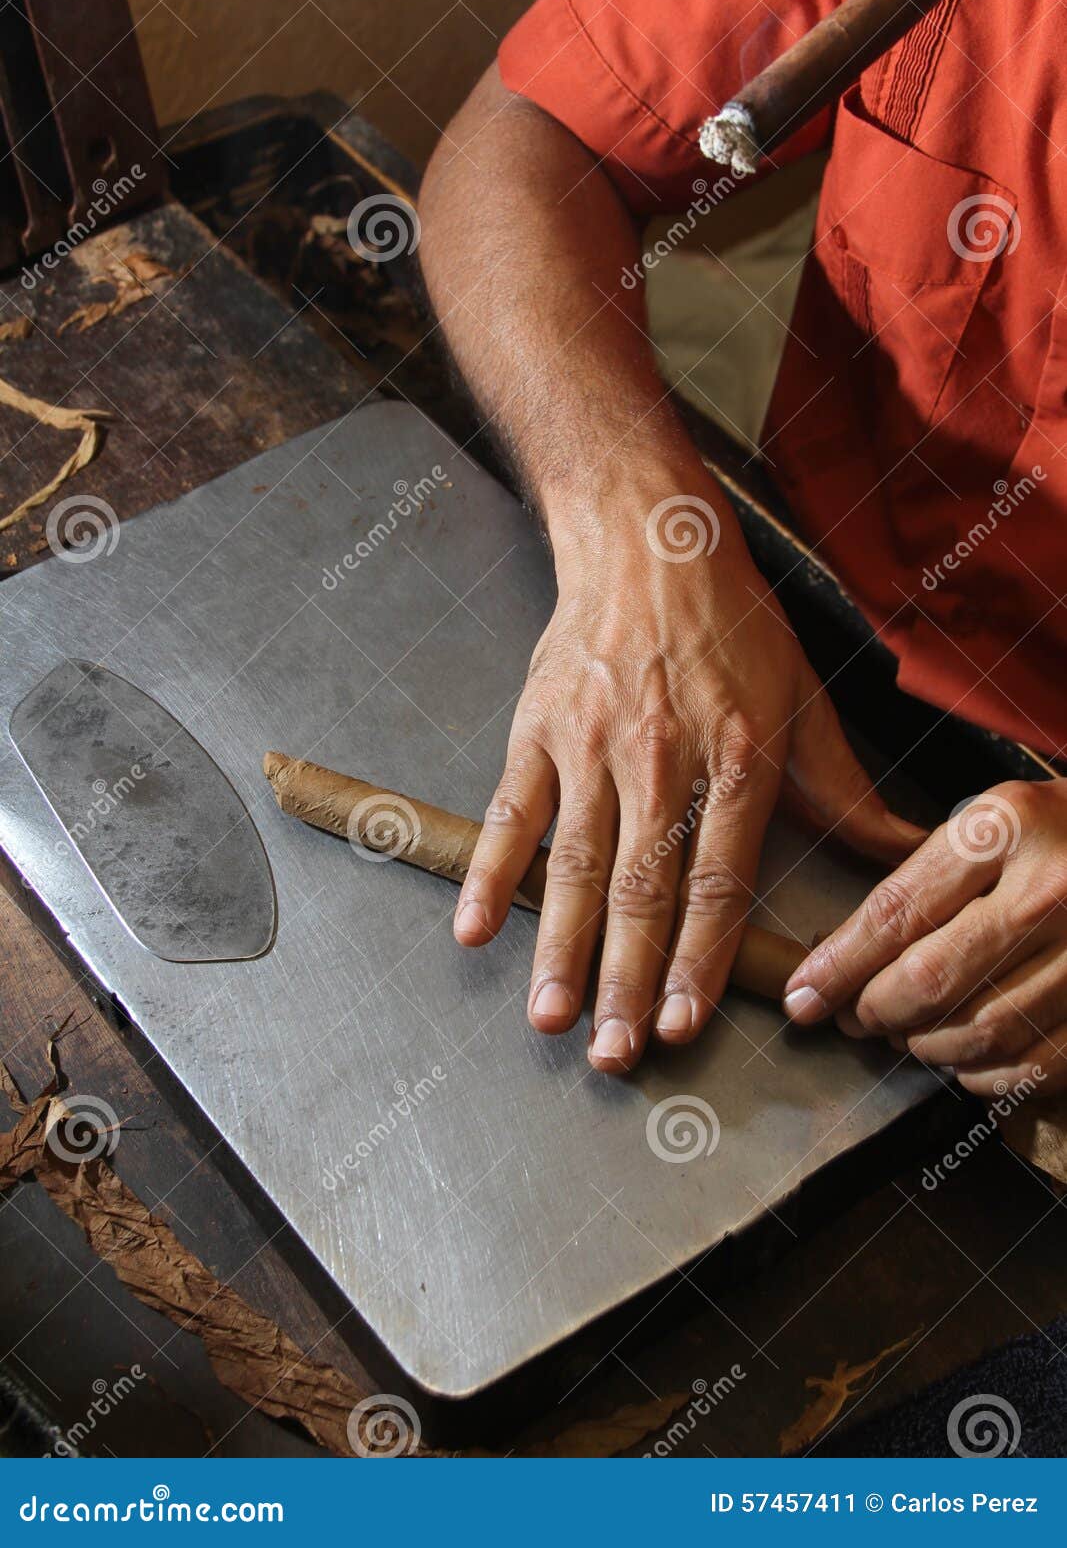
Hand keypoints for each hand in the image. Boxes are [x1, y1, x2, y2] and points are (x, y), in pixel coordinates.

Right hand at [454, 466, 923, 1071]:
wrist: (647, 542)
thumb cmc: (733, 627)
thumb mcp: (806, 700)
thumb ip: (847, 792)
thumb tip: (910, 850)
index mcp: (737, 758)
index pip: (717, 879)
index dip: (699, 958)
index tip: (684, 1024)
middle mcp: (662, 759)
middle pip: (640, 888)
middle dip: (625, 980)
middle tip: (614, 1055)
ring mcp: (592, 746)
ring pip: (572, 865)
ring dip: (559, 948)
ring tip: (550, 1018)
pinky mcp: (538, 731)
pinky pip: (509, 813)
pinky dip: (487, 871)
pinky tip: (472, 930)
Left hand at [783, 779, 1066, 1095]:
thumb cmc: (1061, 833)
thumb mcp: (994, 819)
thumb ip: (925, 879)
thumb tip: (843, 954)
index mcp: (1007, 829)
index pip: (898, 912)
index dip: (840, 964)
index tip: (804, 995)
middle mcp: (1051, 891)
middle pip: (930, 980)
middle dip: (875, 1010)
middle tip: (856, 1016)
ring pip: (978, 1032)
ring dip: (926, 1045)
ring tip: (910, 1033)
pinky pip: (1032, 1065)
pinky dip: (984, 1073)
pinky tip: (968, 1055)